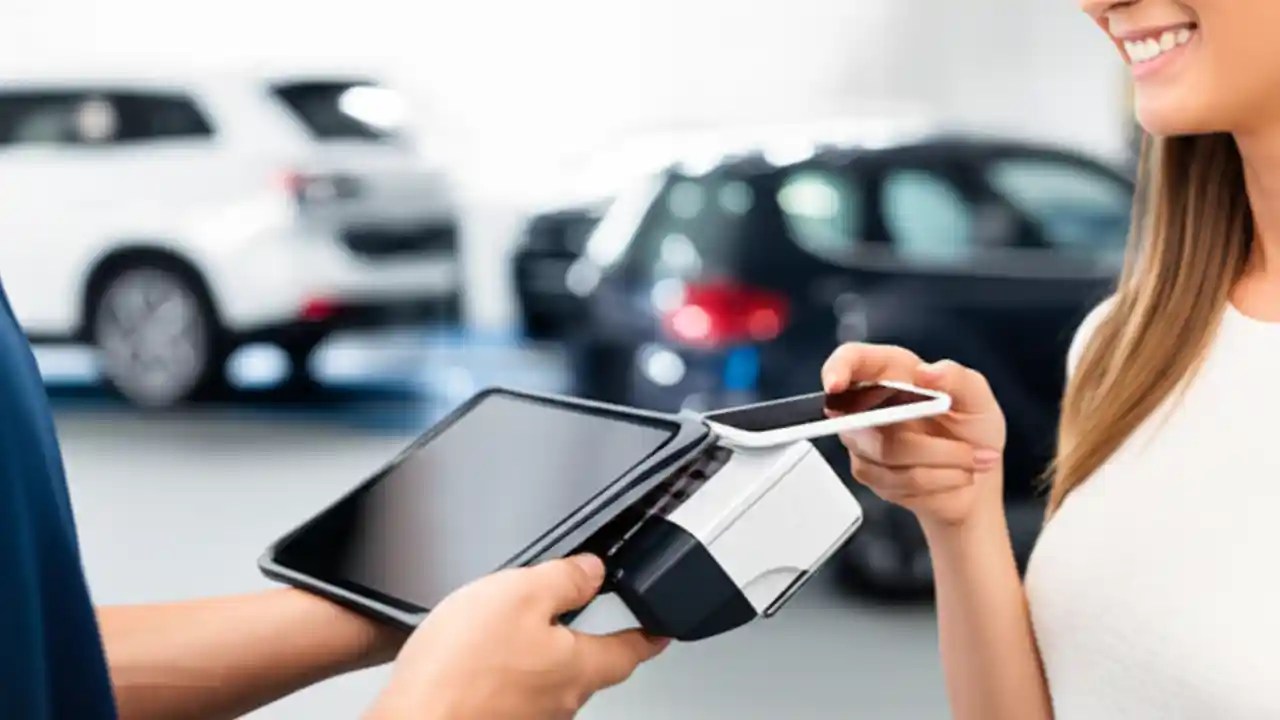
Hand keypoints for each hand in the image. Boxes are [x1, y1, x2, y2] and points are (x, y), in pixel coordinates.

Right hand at [367, 555, 668, 719]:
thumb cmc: (460, 670)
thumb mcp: (520, 593)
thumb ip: (565, 578)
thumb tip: (593, 570)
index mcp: (579, 666)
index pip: (634, 649)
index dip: (650, 632)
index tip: (661, 628)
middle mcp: (561, 702)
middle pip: (590, 664)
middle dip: (585, 635)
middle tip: (576, 609)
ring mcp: (529, 718)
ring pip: (550, 679)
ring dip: (540, 654)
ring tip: (513, 628)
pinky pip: (515, 692)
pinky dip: (507, 672)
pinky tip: (481, 658)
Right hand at [821, 344, 1006, 528]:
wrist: (976, 477)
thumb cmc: (972, 429)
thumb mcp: (979, 398)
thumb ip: (958, 379)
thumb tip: (927, 372)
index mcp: (894, 371)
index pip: (853, 359)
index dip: (838, 368)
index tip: (836, 385)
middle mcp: (871, 402)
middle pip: (870, 417)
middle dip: (926, 441)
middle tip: (968, 449)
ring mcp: (864, 439)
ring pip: (887, 452)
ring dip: (939, 461)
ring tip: (968, 460)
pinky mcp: (867, 471)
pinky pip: (894, 479)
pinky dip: (933, 480)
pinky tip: (952, 475)